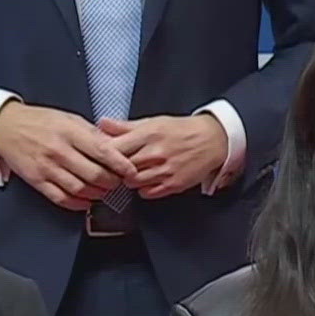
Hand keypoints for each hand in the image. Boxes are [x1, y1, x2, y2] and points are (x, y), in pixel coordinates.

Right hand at [0, 101, 138, 210]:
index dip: (121, 165)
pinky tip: (86, 201)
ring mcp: (47, 167)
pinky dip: (78, 204)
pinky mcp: (37, 180)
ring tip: (104, 191)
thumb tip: (118, 146)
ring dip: (97, 195)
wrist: (4, 126)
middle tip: (118, 183)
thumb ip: (92, 133)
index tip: (131, 171)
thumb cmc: (40, 121)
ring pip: (80, 189)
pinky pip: (61, 198)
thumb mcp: (69, 118)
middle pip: (95, 175)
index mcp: (70, 132)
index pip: (103, 151)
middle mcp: (59, 151)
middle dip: (112, 183)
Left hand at [98, 114, 227, 198]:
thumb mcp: (153, 122)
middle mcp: (156, 153)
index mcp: (148, 134)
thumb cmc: (181, 130)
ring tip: (132, 173)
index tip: (103, 155)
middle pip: (121, 167)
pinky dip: (143, 189)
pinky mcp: (174, 184)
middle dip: (115, 168)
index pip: (114, 148)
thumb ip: (125, 126)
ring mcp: (166, 170)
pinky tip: (147, 180)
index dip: (104, 154)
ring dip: (129, 180)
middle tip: (116, 167)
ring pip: (132, 182)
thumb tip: (101, 124)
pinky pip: (148, 193)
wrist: (213, 140)